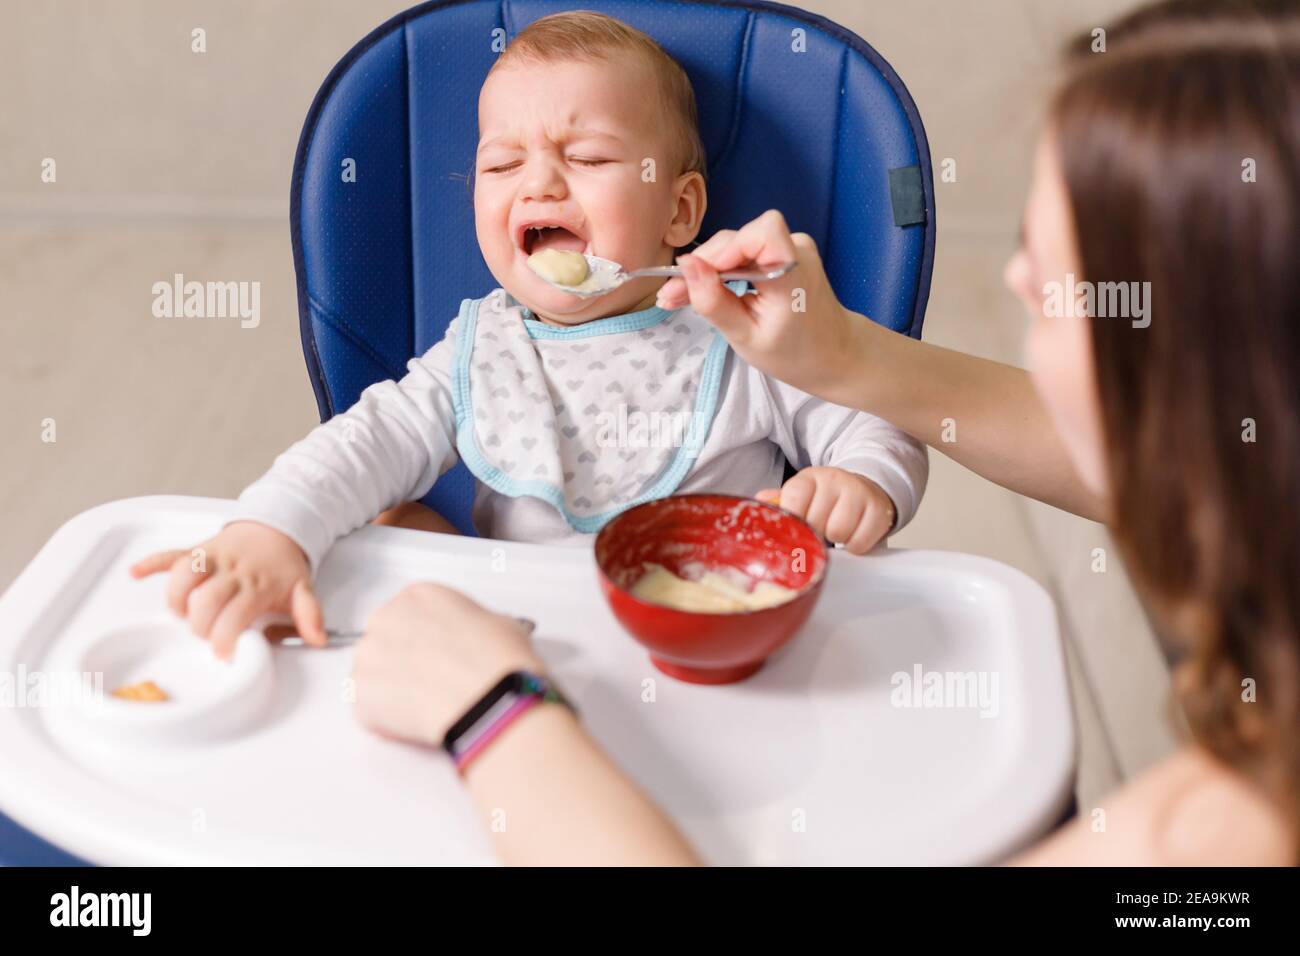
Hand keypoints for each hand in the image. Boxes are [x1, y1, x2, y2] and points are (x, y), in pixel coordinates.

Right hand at [129, 521, 325, 658]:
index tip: (222, 654)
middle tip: (204, 636)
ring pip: (186, 573)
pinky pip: (172, 553)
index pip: (235, 614)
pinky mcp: (199, 548)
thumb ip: (310, 615)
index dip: (224, 637)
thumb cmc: (284, 565)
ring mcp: (214, 557)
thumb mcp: (303, 589)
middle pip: (206, 599)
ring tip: (180, 615)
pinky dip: (152, 562)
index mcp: (257, 584)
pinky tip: (135, 573)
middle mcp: (233, 570)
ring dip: (176, 598)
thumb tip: (318, 639)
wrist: (279, 525)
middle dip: (200, 625)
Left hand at [352, 583, 543, 746]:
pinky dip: (387, 719)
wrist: (488, 701)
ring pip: (374, 675)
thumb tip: (481, 639)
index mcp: (419, 595)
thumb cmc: (496, 663)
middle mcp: (387, 619)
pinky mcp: (360, 695)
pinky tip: (415, 720)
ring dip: (393, 689)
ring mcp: (369, 657)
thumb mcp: (502, 624)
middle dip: (404, 661)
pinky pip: (368, 709)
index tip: (435, 652)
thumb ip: (477, 625)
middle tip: (430, 680)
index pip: (411, 614)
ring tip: (425, 704)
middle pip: (386, 640)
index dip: (426, 638)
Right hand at [656, 210, 861, 397]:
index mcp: (792, 273)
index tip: (704, 276)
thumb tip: (685, 266)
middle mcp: (796, 250)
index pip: (762, 232)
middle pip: (739, 238)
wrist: (833, 355)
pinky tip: (700, 290)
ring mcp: (792, 248)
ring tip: (677, 297)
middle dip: (703, 265)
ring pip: (737, 245)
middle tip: (671, 296)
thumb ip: (714, 301)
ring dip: (707, 269)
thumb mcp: (746, 337)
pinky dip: (722, 270)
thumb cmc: (793, 353)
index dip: (728, 248)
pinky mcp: (784, 252)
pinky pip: (746, 253)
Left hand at [756, 467, 895, 554]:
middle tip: (820, 530)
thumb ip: (781, 500)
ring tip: (836, 532)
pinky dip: (855, 546)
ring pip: (838, 532)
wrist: (866, 489)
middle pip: (815, 522)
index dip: (794, 521)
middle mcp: (834, 479)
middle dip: (815, 534)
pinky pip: (860, 543)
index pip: (794, 498)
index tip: (796, 530)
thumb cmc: (829, 498)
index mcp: (810, 477)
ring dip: (836, 540)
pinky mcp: (878, 510)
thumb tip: (759, 500)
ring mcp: (858, 493)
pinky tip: (853, 535)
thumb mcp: (803, 495)